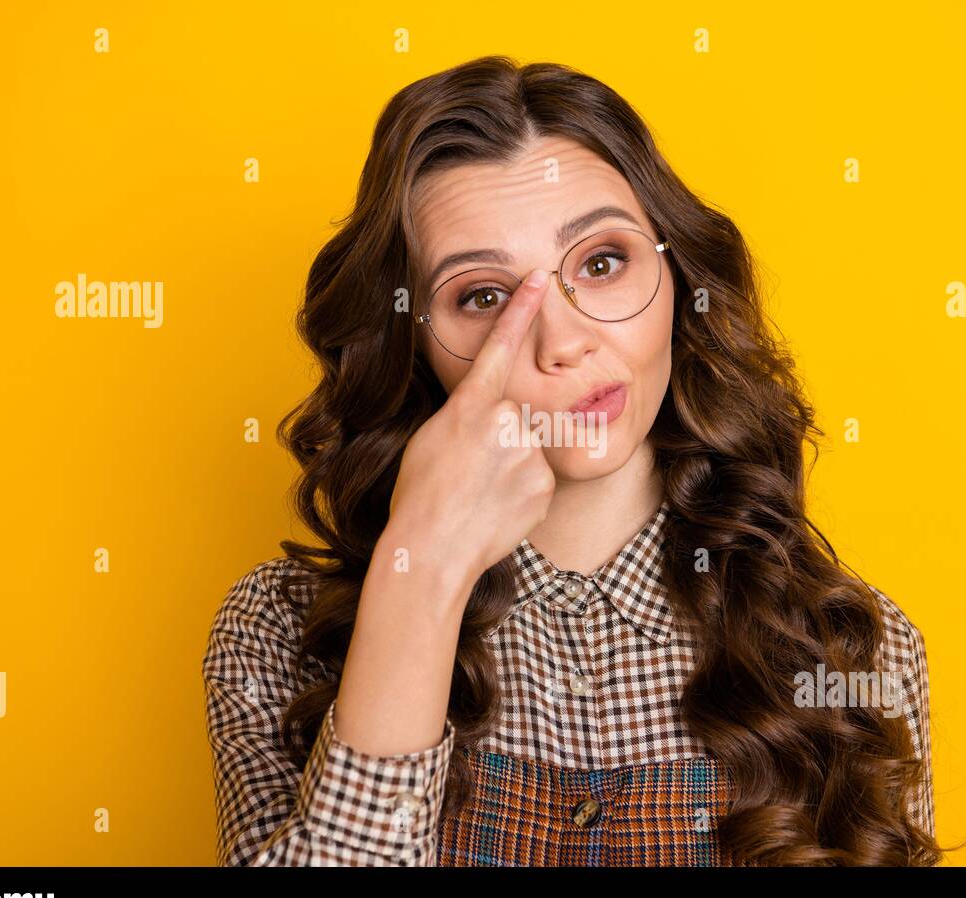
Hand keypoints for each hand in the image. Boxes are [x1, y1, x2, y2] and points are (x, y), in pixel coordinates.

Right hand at [386, 268, 556, 590]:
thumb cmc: (420, 495)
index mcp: (470, 404)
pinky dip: (522, 492)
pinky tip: (497, 509)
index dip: (521, 308)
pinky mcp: (545, 482)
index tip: (542, 279)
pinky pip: (538, 478)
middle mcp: (505, 420)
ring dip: (511, 468)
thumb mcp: (432, 438)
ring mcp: (529, 451)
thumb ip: (468, 415)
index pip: (500, 345)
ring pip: (528, 449)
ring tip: (481, 494)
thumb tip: (493, 413)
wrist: (432, 550)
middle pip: (516, 416)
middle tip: (472, 473)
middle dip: (500, 440)